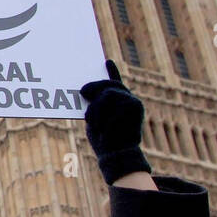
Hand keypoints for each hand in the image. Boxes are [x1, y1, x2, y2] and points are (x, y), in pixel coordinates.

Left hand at [80, 59, 150, 184]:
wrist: (117, 155)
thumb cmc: (106, 141)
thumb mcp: (98, 120)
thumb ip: (96, 105)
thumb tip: (85, 91)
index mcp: (124, 104)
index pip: (117, 84)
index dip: (112, 72)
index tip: (107, 61)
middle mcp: (131, 101)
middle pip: (109, 85)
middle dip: (94, 86)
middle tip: (83, 91)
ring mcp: (133, 103)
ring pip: (106, 94)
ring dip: (95, 108)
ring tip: (94, 122)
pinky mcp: (133, 106)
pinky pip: (108, 103)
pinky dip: (99, 115)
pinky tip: (103, 128)